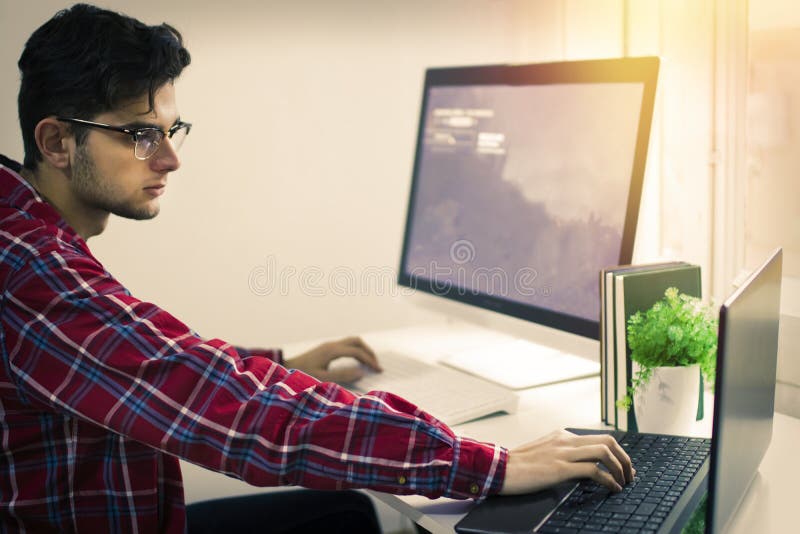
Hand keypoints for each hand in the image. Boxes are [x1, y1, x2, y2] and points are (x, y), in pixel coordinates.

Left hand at [287, 336, 381, 382]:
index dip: (370, 361)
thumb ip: (343, 375)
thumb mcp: (323, 378)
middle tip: (377, 365)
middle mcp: (332, 345)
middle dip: (369, 352)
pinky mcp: (326, 349)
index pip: (357, 352)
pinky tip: (356, 362)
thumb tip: (361, 372)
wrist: (286, 368)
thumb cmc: (303, 374)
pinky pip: (346, 346)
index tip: (379, 370)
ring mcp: (329, 345)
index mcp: (332, 351)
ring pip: (352, 342)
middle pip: (357, 341)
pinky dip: (356, 351)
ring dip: (363, 350)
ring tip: (369, 363)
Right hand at [500, 429, 634, 494]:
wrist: (499, 469)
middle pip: (608, 441)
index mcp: (562, 435)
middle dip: (625, 458)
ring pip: (605, 452)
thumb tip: (586, 468)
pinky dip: (609, 480)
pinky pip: (594, 471)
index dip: (617, 452)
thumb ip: (563, 455)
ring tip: (624, 483)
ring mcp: (563, 453)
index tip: (624, 467)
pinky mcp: (560, 468)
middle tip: (630, 474)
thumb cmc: (518, 466)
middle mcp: (565, 440)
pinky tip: (612, 489)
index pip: (599, 438)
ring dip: (620, 468)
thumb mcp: (544, 453)